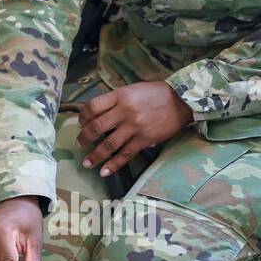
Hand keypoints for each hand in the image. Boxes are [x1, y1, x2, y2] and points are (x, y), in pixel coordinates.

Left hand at [77, 81, 192, 176]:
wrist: (181, 101)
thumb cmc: (155, 93)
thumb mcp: (132, 89)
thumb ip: (115, 101)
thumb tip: (97, 116)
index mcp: (120, 96)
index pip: (93, 107)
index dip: (83, 116)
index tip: (80, 123)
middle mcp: (125, 111)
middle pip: (97, 127)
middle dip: (84, 137)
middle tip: (79, 144)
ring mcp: (135, 127)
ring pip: (109, 144)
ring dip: (95, 155)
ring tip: (86, 163)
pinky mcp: (145, 140)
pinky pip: (126, 155)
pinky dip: (113, 164)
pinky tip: (104, 171)